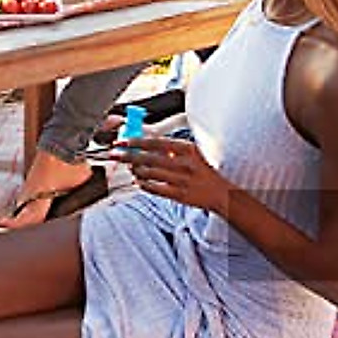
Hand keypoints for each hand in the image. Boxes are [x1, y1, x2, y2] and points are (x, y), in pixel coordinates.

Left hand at [106, 136, 230, 213]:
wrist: (222, 193)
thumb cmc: (204, 170)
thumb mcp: (192, 152)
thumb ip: (171, 148)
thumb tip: (145, 143)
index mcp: (187, 149)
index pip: (156, 142)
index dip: (136, 141)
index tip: (122, 141)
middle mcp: (184, 164)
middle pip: (149, 158)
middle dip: (128, 155)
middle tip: (115, 154)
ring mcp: (182, 181)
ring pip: (150, 173)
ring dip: (136, 170)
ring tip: (130, 167)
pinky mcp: (179, 195)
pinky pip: (156, 189)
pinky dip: (144, 184)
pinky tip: (139, 181)